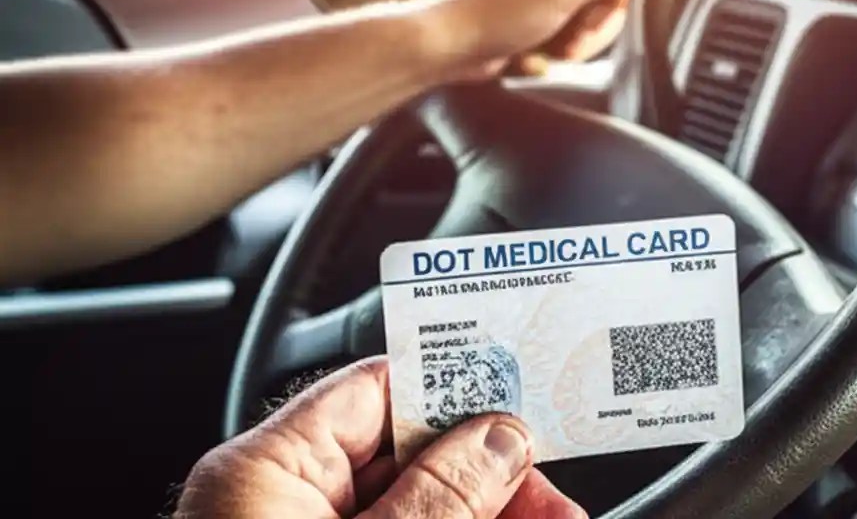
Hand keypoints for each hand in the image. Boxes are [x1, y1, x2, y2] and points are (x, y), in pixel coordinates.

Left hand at [175, 357, 583, 517]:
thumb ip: (436, 499)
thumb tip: (499, 439)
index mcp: (262, 472)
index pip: (376, 388)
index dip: (458, 385)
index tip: (523, 393)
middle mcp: (277, 503)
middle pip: (406, 458)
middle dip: (493, 474)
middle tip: (558, 498)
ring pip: (414, 509)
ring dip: (489, 513)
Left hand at [421, 0, 675, 80]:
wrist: (447, 47)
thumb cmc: (496, 9)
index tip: (605, 4)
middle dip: (593, 27)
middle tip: (572, 34)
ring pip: (585, 27)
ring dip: (571, 46)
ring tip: (547, 48)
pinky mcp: (528, 28)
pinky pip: (560, 45)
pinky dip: (548, 57)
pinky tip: (528, 57)